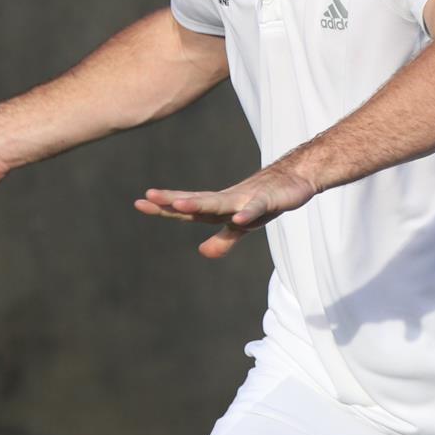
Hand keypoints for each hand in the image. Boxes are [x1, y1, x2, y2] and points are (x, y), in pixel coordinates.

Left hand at [137, 163, 316, 257]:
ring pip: (220, 202)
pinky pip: (255, 209)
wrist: (294, 181)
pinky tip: (237, 219)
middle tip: (148, 196)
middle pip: (196, 202)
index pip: (187, 209)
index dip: (165, 207)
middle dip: (172, 201)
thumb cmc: (264, 201)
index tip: (140, 202)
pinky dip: (247, 213)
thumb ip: (223, 240)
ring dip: (200, 204)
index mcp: (219, 208)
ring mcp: (247, 199)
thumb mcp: (242, 227)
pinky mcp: (268, 201)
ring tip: (179, 206)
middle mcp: (228, 200)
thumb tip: (202, 253)